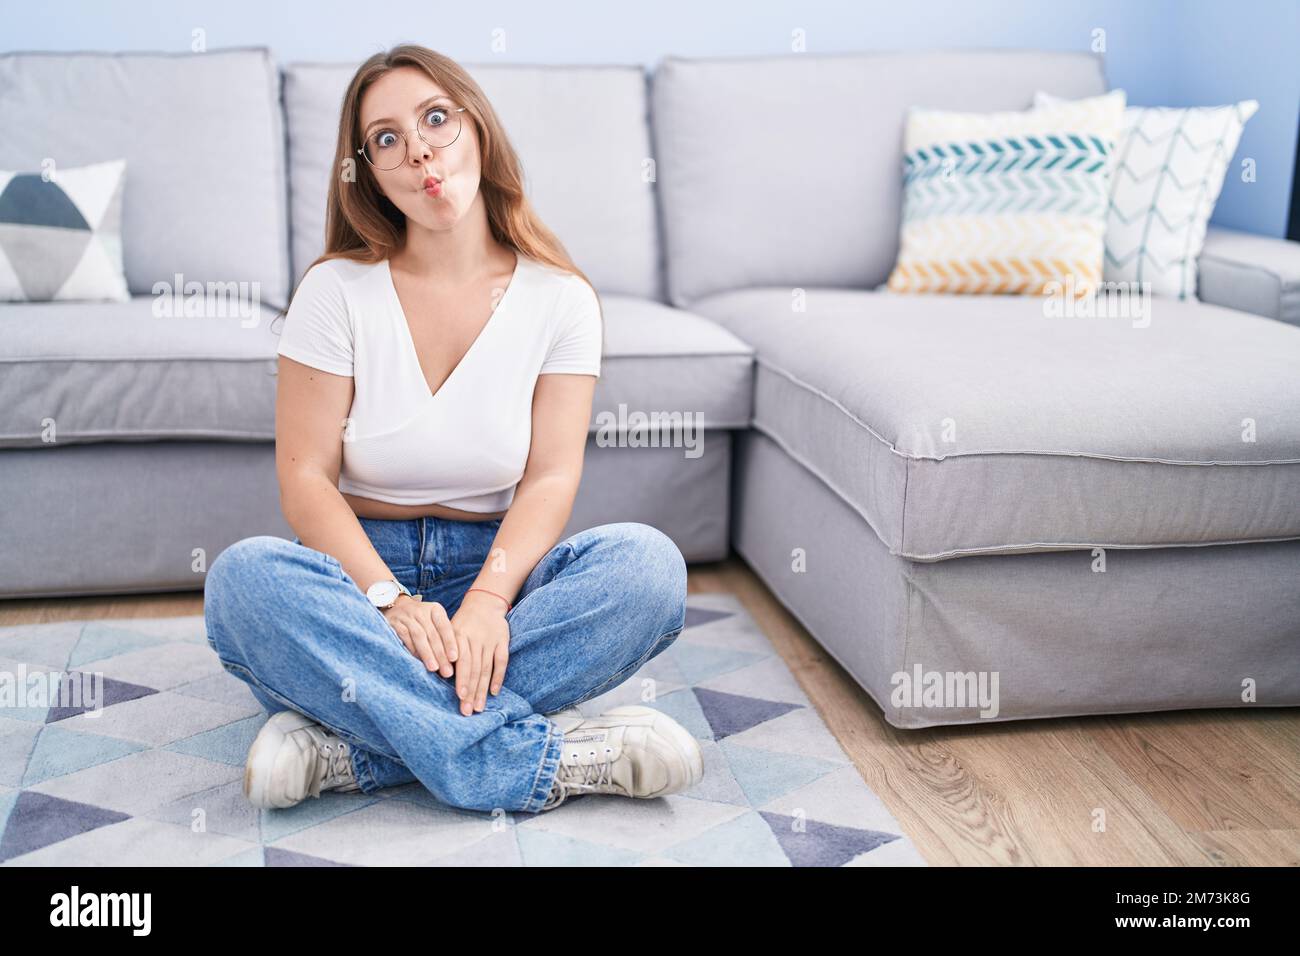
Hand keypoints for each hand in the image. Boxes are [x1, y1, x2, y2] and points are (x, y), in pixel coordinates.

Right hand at [382, 593, 458, 678]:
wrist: (395, 608)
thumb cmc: (420, 621)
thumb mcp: (433, 622)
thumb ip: (443, 637)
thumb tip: (454, 662)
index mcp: (435, 610)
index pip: (444, 627)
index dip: (449, 642)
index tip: (454, 658)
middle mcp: (421, 611)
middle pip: (433, 634)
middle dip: (440, 654)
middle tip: (446, 671)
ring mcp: (407, 616)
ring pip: (419, 636)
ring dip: (427, 654)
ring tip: (433, 668)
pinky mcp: (393, 623)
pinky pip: (404, 637)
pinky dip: (412, 650)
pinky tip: (417, 661)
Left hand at [450, 590, 510, 715]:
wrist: (484, 603)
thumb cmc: (461, 623)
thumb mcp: (449, 630)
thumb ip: (444, 650)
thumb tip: (435, 674)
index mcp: (459, 636)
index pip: (462, 661)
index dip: (462, 679)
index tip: (460, 697)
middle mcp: (475, 639)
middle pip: (474, 668)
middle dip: (471, 691)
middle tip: (467, 711)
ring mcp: (490, 640)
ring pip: (487, 668)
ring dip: (483, 689)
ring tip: (479, 707)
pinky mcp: (502, 641)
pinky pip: (502, 660)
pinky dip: (498, 676)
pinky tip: (494, 692)